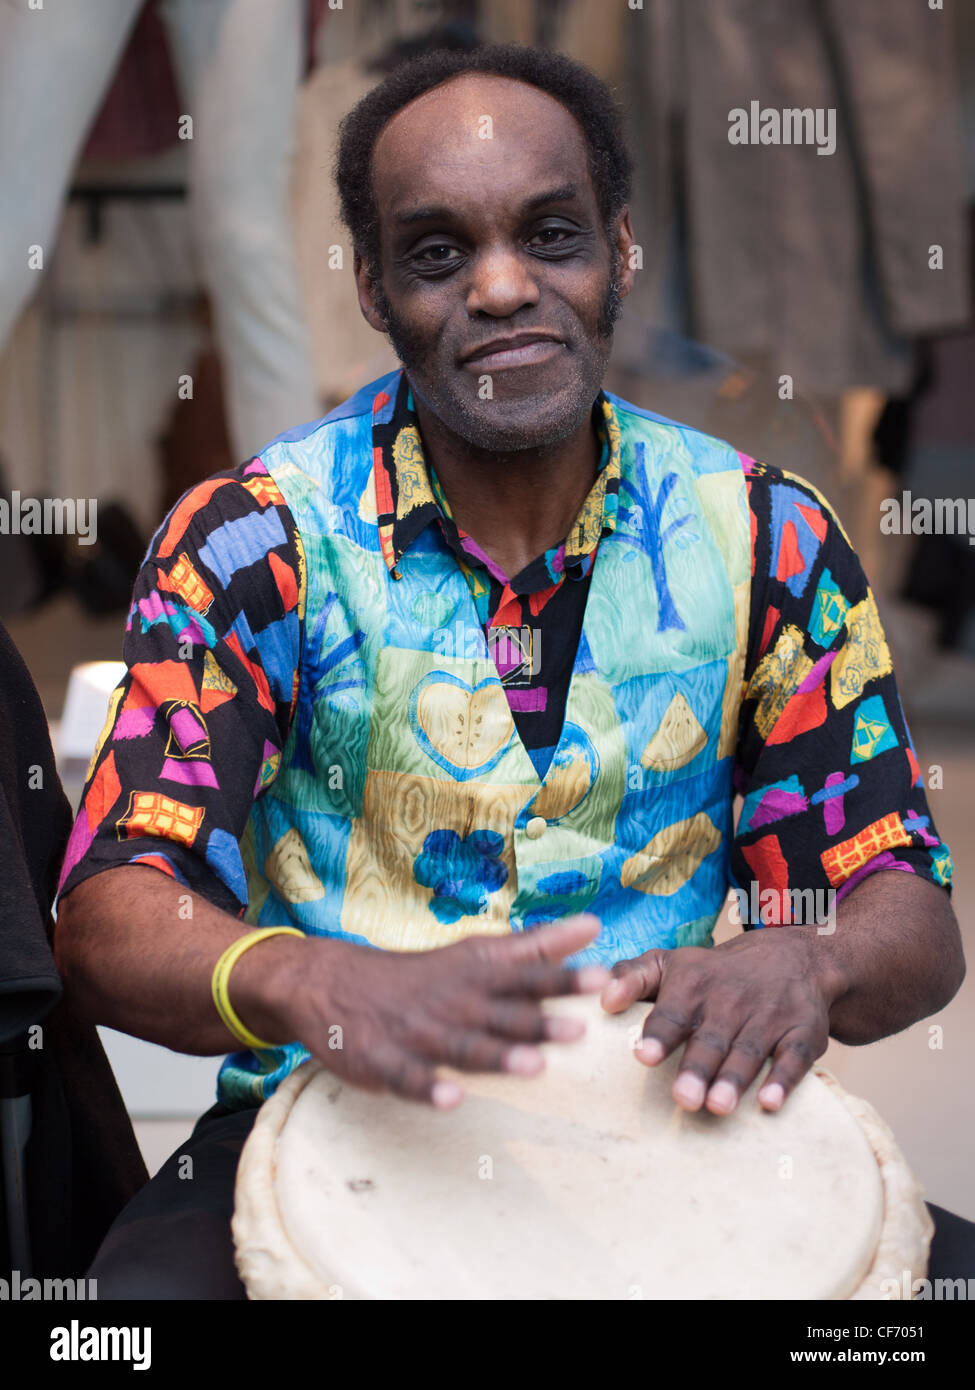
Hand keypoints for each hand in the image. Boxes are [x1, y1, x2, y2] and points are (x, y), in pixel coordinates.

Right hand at [257, 914, 607, 1107]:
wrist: (330, 982)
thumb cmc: (422, 975)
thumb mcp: (477, 954)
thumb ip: (535, 945)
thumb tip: (593, 926)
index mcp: (476, 977)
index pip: (527, 976)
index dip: (564, 979)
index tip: (603, 979)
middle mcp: (452, 1002)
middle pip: (501, 1014)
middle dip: (539, 1021)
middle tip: (581, 1030)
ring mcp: (417, 1033)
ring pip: (462, 1047)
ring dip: (497, 1055)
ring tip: (534, 1066)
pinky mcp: (384, 1062)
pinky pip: (408, 1079)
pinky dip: (428, 1088)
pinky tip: (450, 1098)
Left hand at [601, 930, 846, 1115]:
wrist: (791, 957)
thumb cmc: (713, 973)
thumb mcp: (670, 963)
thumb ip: (632, 977)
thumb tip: (602, 1000)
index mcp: (693, 984)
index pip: (673, 1011)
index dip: (659, 1034)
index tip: (644, 1056)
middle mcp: (731, 1000)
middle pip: (711, 1038)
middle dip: (697, 1068)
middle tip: (682, 1098)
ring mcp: (769, 1017)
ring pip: (749, 1051)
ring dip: (733, 1080)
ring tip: (718, 1107)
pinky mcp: (802, 1033)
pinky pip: (794, 1058)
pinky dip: (783, 1080)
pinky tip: (770, 1103)